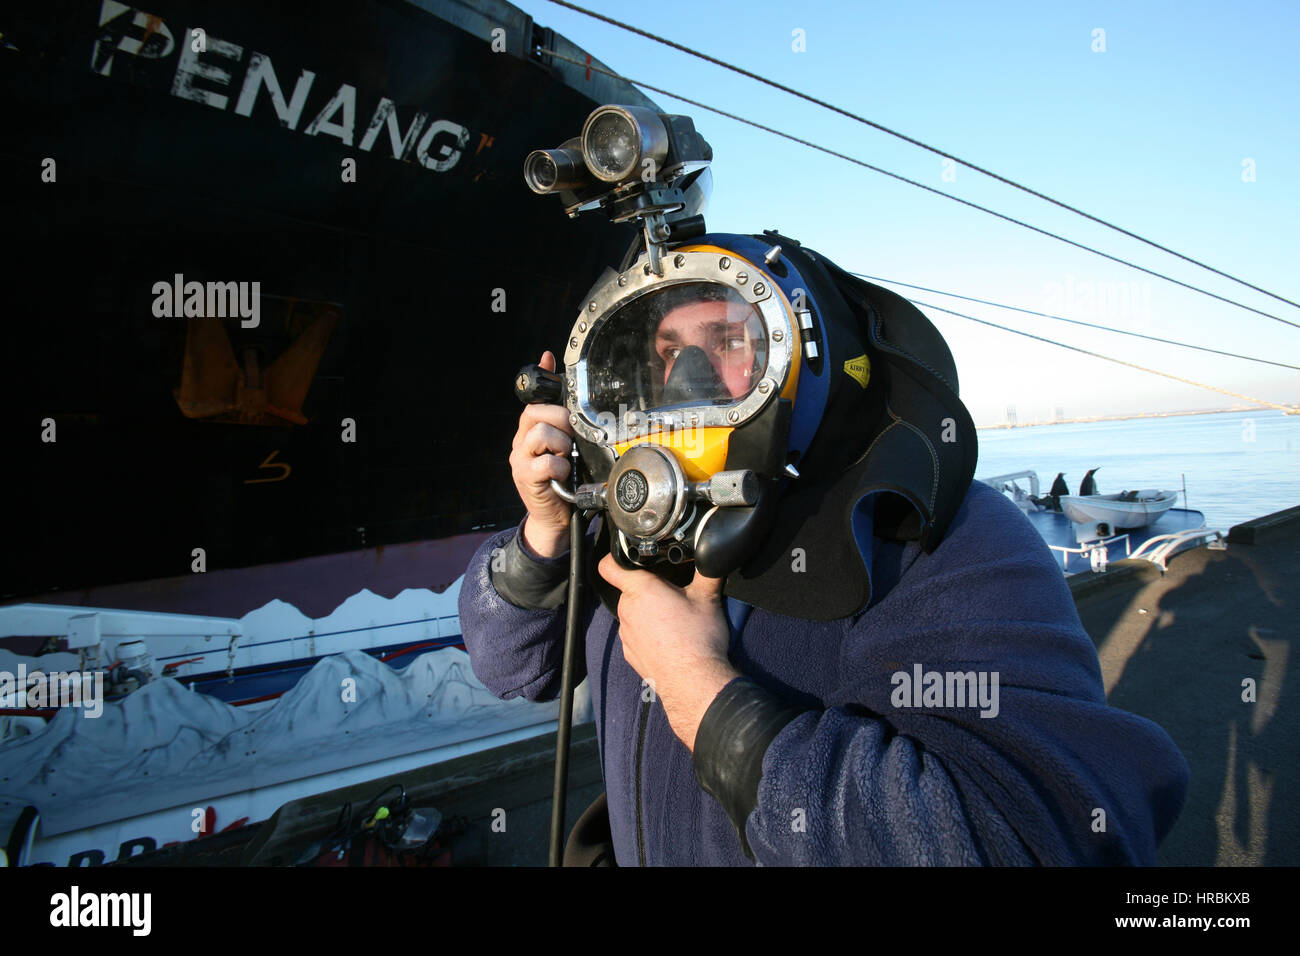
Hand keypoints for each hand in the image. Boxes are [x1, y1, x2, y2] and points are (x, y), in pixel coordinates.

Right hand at [509, 350, 573, 557]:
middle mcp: (521, 443)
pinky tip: (563, 475)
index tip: (549, 360)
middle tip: (570, 438)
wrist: (554, 519)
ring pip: (540, 434)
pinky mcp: (526, 478)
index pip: (534, 400)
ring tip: (565, 459)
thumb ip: (566, 423)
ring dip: (561, 445)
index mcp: (530, 432)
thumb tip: (572, 396)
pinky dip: (559, 467)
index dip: (544, 382)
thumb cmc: (563, 481)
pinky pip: (545, 462)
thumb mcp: (567, 449)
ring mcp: (521, 460)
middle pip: (536, 413)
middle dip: (561, 420)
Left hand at [598, 554, 740, 751]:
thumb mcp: (708, 598)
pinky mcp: (630, 654)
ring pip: (633, 614)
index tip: (626, 558)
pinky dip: (648, 636)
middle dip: (647, 590)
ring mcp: (626, 634)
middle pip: (629, 591)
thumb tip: (714, 555)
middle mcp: (627, 610)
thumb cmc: (698, 639)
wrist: (694, 682)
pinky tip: (669, 642)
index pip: (610, 566)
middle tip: (672, 597)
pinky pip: (635, 636)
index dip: (615, 559)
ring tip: (674, 623)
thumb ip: (708, 571)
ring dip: (647, 614)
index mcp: (641, 589)